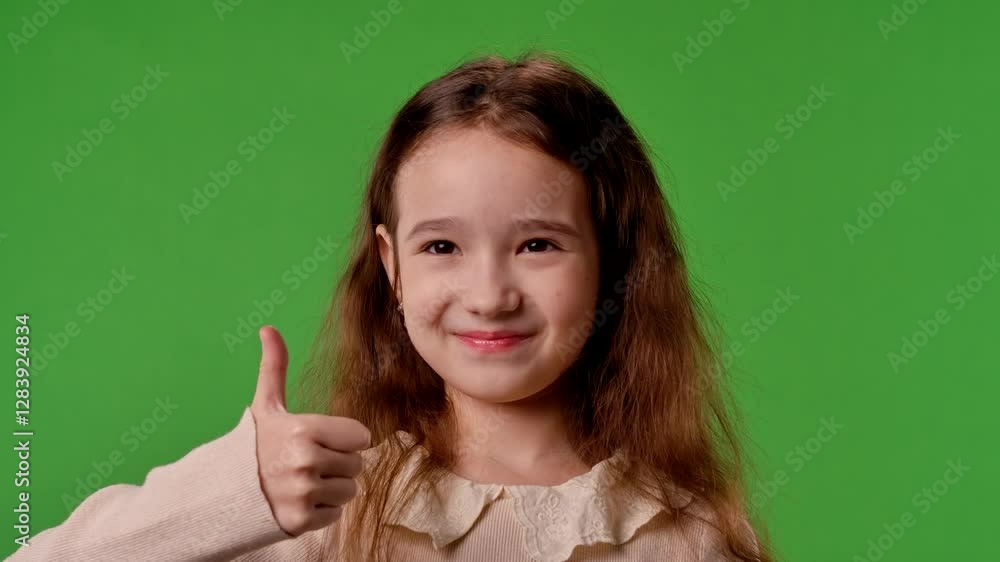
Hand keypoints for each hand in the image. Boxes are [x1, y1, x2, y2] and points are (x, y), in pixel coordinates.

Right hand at [250, 325, 370, 536]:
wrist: (225, 492)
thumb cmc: (255, 445)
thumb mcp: (266, 406)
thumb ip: (274, 367)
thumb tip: (268, 327)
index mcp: (304, 429)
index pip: (361, 437)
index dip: (344, 439)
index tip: (320, 440)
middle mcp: (305, 461)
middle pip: (357, 465)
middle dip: (337, 464)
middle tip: (307, 463)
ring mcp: (303, 493)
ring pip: (349, 491)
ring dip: (331, 489)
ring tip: (303, 482)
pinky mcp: (301, 520)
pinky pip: (335, 514)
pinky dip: (320, 511)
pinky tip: (298, 501)